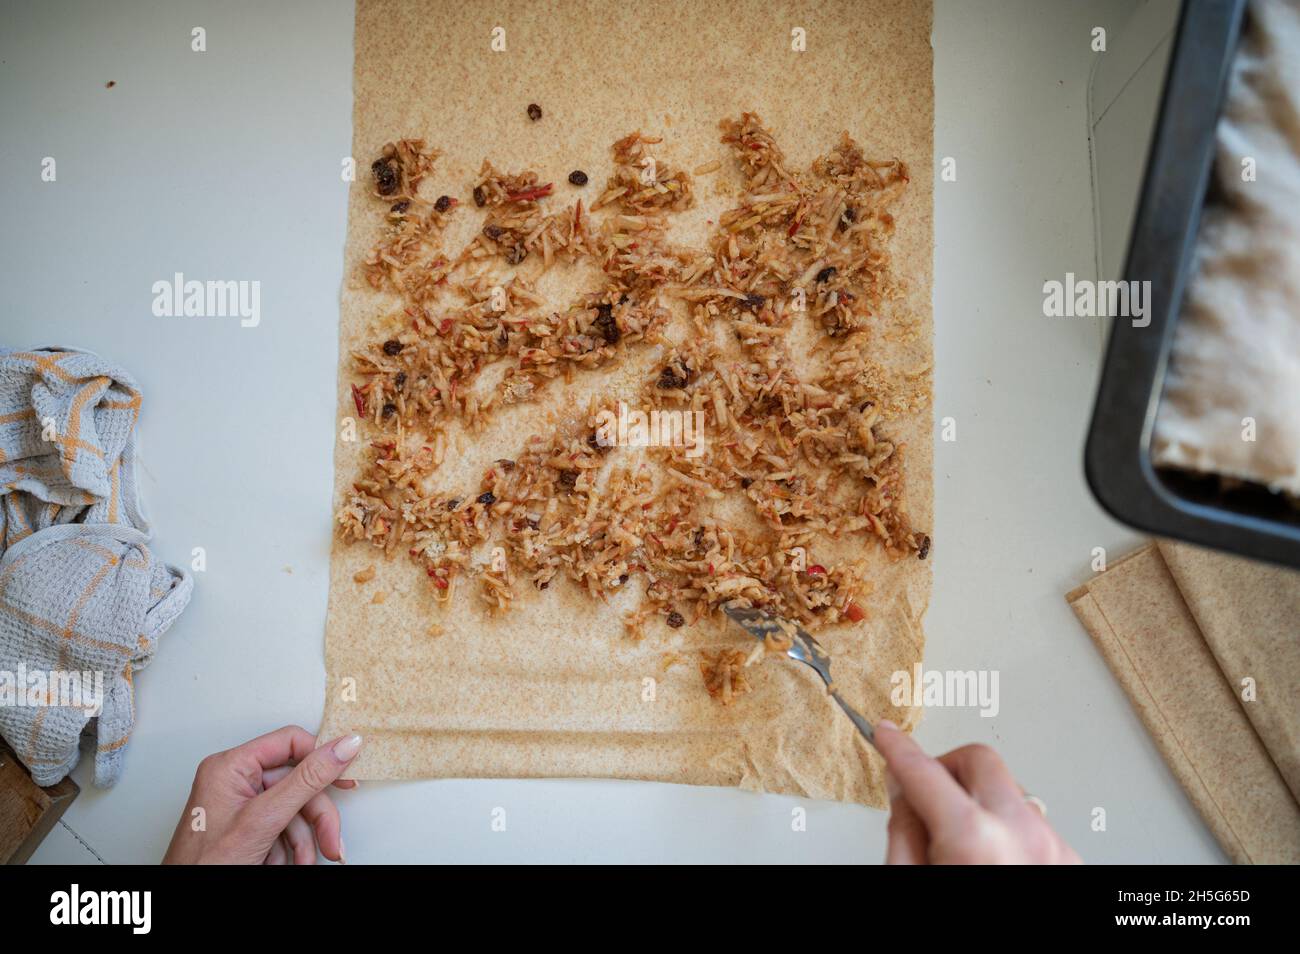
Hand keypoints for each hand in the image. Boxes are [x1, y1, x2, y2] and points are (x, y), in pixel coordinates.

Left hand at [163, 725, 361, 864]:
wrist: (188, 901)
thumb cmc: (206, 865)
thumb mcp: (264, 819)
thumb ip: (307, 780)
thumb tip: (342, 747)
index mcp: (230, 766)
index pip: (290, 743)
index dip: (321, 759)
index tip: (347, 775)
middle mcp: (235, 781)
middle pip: (298, 782)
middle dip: (317, 816)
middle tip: (331, 840)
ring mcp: (240, 805)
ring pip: (294, 809)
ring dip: (306, 839)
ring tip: (306, 861)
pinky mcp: (246, 827)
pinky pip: (283, 827)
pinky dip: (290, 848)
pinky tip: (286, 862)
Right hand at [874, 721, 1079, 863]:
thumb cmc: (967, 934)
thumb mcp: (910, 881)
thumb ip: (903, 833)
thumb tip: (903, 793)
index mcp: (973, 838)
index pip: (923, 770)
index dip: (897, 747)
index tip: (887, 735)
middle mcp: (1021, 834)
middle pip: (979, 760)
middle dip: (947, 769)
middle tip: (927, 794)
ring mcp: (1052, 847)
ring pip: (1009, 792)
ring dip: (979, 804)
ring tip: (961, 845)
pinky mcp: (1069, 860)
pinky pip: (1031, 822)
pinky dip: (1005, 830)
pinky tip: (992, 860)